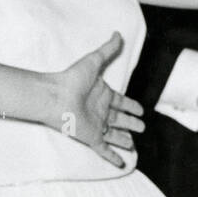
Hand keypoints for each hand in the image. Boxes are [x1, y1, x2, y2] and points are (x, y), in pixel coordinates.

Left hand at [52, 32, 144, 166]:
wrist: (55, 96)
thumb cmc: (72, 78)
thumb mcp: (93, 61)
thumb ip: (107, 50)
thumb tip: (117, 33)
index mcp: (103, 94)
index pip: (121, 101)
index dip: (131, 105)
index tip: (141, 109)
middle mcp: (101, 110)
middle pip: (120, 119)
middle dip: (131, 123)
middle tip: (142, 126)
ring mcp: (96, 125)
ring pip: (114, 134)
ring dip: (124, 139)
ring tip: (133, 144)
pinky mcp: (91, 137)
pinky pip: (105, 149)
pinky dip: (113, 157)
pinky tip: (122, 163)